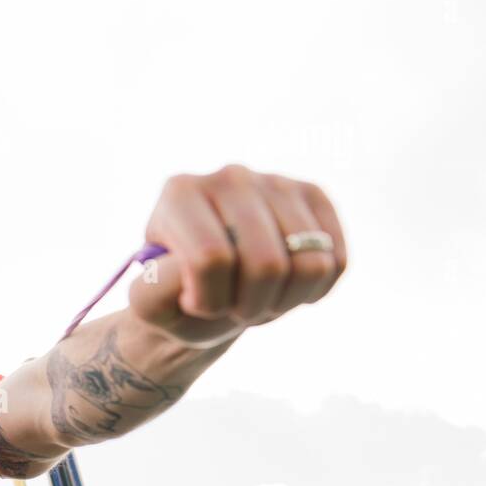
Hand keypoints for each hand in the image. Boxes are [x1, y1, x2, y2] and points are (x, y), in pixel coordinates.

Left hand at [128, 164, 347, 346]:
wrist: (212, 286)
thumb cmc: (178, 296)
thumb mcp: (150, 304)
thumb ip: (153, 292)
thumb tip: (196, 267)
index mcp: (180, 193)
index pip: (211, 260)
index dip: (209, 301)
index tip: (195, 304)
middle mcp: (229, 176)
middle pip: (266, 264)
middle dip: (250, 307)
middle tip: (232, 309)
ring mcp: (276, 181)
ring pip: (310, 264)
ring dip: (283, 302)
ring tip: (256, 298)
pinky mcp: (314, 196)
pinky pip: (335, 261)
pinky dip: (312, 292)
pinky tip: (285, 287)